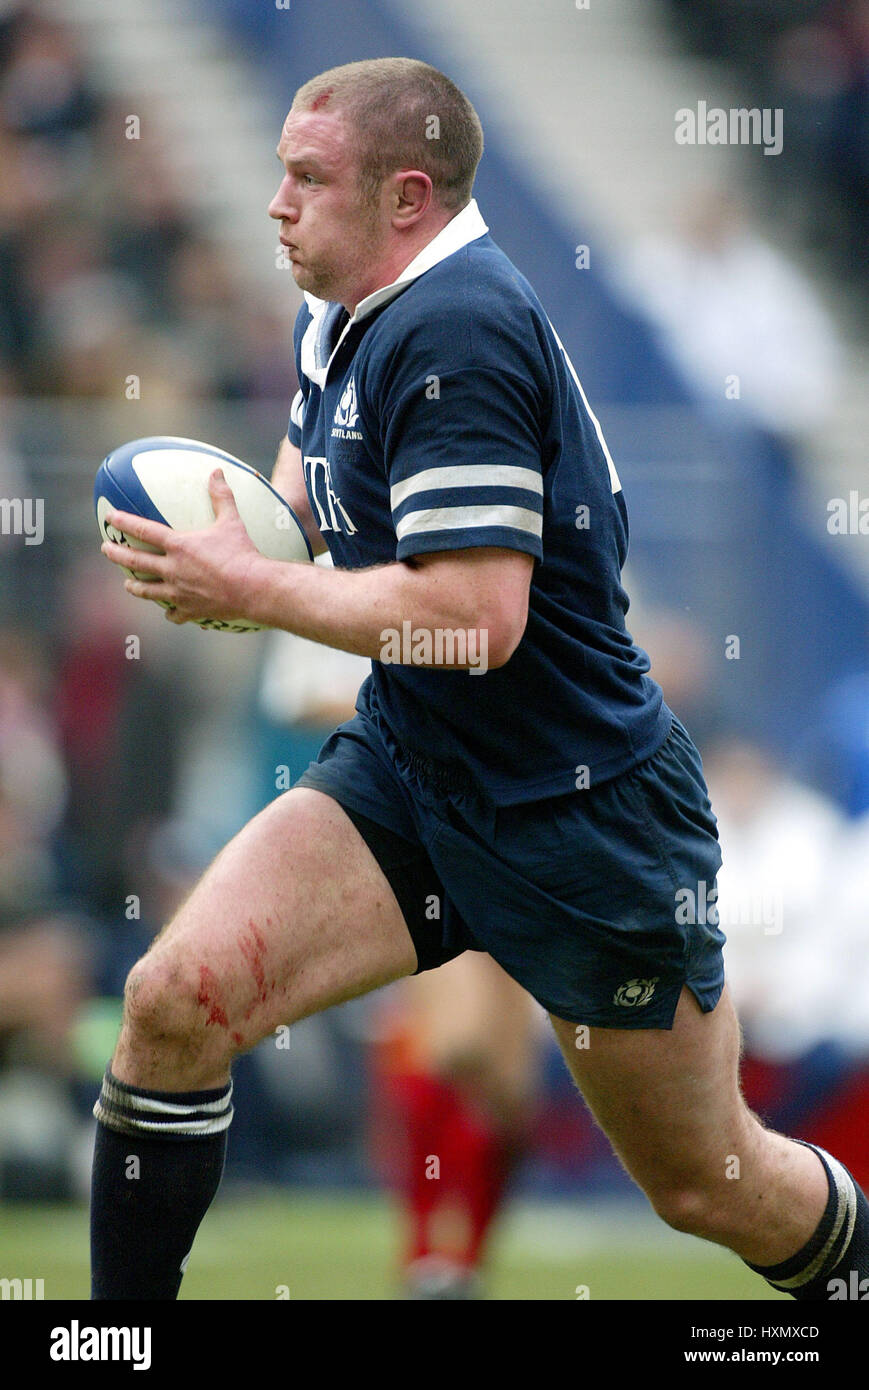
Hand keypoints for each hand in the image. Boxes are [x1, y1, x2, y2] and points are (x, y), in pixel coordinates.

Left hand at [100, 469, 270, 625]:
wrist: (252, 588)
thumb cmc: (242, 553)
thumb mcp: (231, 521)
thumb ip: (221, 496)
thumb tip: (217, 472)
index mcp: (178, 545)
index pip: (143, 530)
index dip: (124, 521)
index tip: (110, 517)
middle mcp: (172, 569)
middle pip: (135, 562)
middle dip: (117, 554)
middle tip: (106, 550)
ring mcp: (178, 592)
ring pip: (147, 591)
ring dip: (135, 587)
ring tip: (128, 585)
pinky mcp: (190, 609)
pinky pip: (174, 614)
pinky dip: (170, 613)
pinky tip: (169, 613)